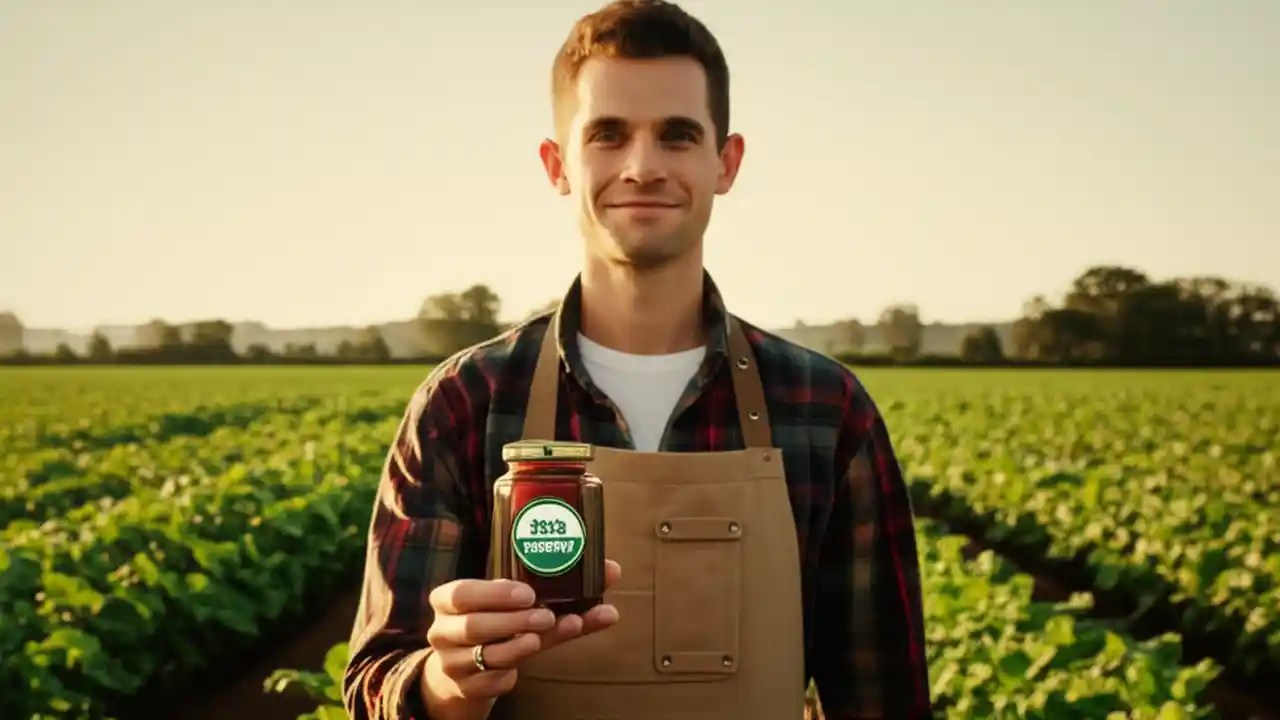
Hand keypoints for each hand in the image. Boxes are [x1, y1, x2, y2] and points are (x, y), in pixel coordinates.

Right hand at [422, 560, 621, 706]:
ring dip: (516, 647)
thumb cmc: (498, 623)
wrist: (465, 668)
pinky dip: (506, 676)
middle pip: (474, 626)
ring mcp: (451, 662)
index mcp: (450, 599)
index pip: (461, 593)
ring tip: (541, 638)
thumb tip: (612, 571)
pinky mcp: (464, 688)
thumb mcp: (516, 605)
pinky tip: (519, 671)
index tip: (528, 592)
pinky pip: (488, 683)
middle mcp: (443, 630)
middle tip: (546, 616)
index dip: (494, 593)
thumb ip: (560, 592)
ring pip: (483, 657)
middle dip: (513, 621)